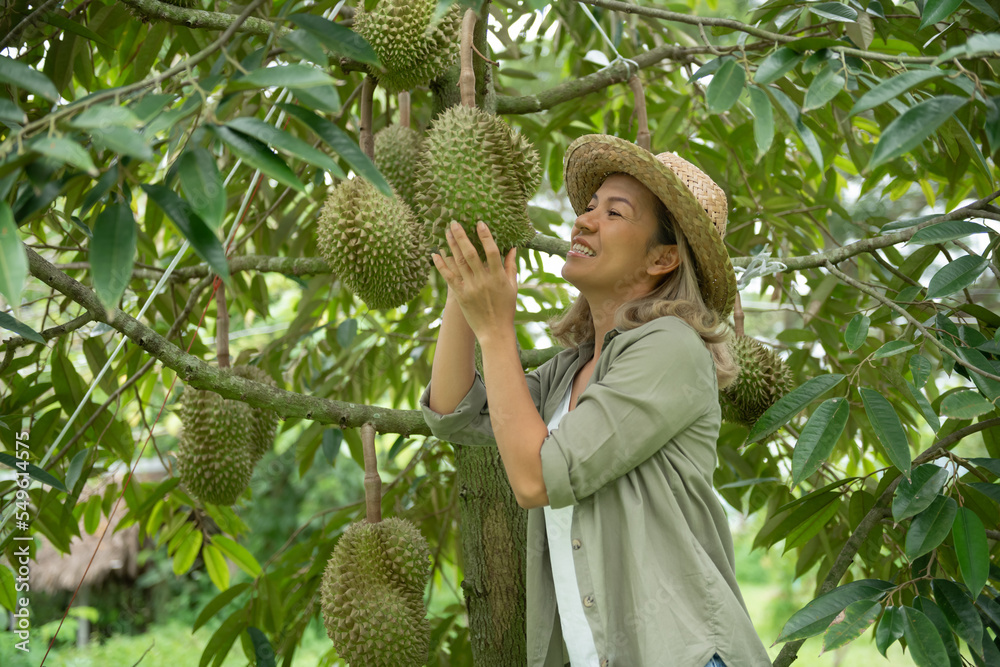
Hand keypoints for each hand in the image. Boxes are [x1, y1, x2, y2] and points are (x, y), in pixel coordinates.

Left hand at [432, 221, 517, 343]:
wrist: (494, 331)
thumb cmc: (506, 308)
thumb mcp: (513, 287)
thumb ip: (511, 266)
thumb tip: (513, 248)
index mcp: (498, 277)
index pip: (491, 252)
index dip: (485, 237)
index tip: (479, 223)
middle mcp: (483, 281)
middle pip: (470, 254)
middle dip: (461, 237)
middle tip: (454, 222)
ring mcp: (470, 288)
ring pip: (458, 263)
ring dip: (451, 246)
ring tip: (445, 232)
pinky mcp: (460, 296)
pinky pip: (449, 277)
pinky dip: (441, 265)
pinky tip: (435, 254)